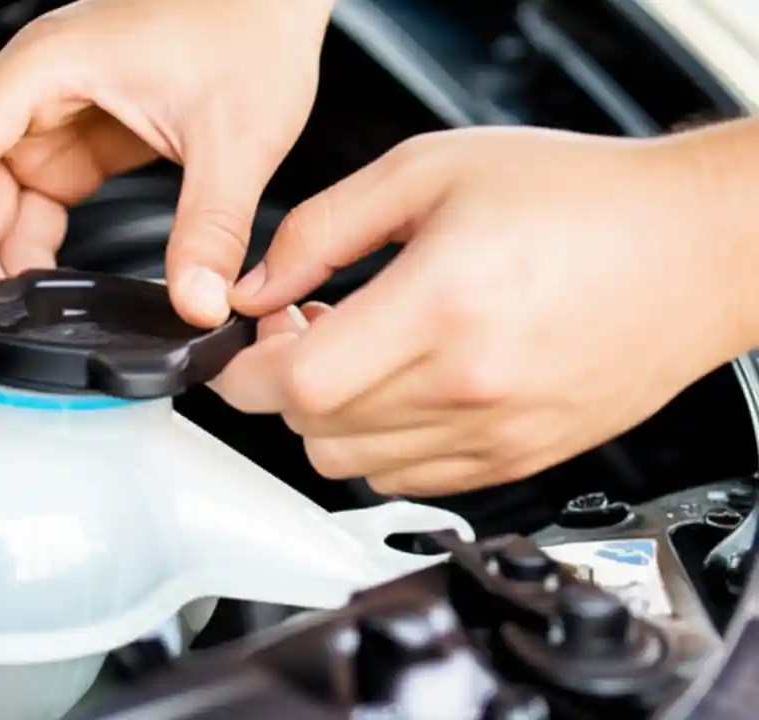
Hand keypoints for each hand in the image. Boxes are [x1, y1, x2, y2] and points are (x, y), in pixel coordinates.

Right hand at [0, 0, 333, 380]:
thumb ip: (213, 224)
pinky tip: (31, 301)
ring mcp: (47, 119)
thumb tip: (195, 301)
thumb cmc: (248, 19)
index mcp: (45, 69)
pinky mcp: (72, 143)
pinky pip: (24, 209)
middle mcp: (31, 92)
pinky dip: (18, 258)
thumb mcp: (238, 133)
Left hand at [212, 125, 755, 495]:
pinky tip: (400, 387)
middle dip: (281, 386)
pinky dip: (379, 444)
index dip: (244, 372)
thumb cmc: (582, 199)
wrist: (695, 246)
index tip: (241, 346)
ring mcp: (497, 434)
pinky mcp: (520, 458)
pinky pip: (409, 481)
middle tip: (305, 328)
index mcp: (441, 306)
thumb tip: (257, 286)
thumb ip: (321, 228)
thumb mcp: (429, 171)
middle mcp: (468, 385)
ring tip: (359, 354)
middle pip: (314, 431)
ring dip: (328, 417)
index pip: (295, 384)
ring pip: (354, 464)